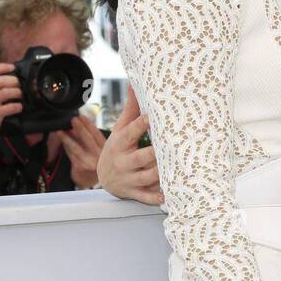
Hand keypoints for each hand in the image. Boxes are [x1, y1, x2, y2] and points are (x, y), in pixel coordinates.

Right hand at [0, 63, 22, 141]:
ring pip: (6, 92)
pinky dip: (18, 106)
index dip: (2, 67)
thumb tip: (14, 77)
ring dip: (17, 92)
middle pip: (0, 80)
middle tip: (21, 85)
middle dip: (14, 81)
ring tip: (21, 95)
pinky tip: (20, 107)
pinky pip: (10, 107)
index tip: (13, 67)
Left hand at [60, 113, 106, 188]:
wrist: (92, 182)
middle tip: (73, 119)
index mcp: (106, 149)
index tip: (81, 116)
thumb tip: (78, 124)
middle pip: (88, 140)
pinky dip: (66, 147)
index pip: (97, 135)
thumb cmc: (95, 162)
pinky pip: (71, 155)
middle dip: (80, 128)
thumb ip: (90, 138)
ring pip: (77, 147)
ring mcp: (90, 162)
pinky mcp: (81, 168)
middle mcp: (99, 156)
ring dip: (68, 138)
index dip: (89, 125)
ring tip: (61, 130)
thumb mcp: (98, 150)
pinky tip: (62, 140)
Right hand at [97, 83, 162, 203]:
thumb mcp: (120, 129)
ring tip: (178, 167)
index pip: (130, 133)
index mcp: (120, 143)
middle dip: (154, 154)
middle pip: (141, 158)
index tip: (153, 116)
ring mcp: (128, 179)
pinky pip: (145, 197)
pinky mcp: (133, 193)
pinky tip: (168, 195)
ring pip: (147, 178)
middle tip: (173, 146)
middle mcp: (123, 162)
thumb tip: (134, 83)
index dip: (141, 124)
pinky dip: (155, 197)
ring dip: (161, 174)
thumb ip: (130, 109)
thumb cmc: (118, 148)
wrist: (103, 176)